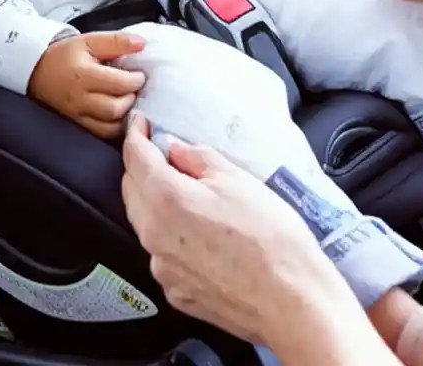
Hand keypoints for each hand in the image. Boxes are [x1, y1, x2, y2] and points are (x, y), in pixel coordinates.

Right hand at [29, 32, 146, 138]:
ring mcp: (76, 115)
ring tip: (126, 101)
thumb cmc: (65, 55)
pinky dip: (113, 128)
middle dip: (131, 98)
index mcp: (83, 74)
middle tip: (133, 89)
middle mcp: (79, 98)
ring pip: (109, 126)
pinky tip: (118, 116)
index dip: (136, 80)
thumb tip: (142, 43)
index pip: (119, 83)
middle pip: (115, 108)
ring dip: (124, 115)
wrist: (36, 72)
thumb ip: (117, 41)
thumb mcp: (89, 41)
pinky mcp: (76, 125)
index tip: (139, 75)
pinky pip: (100, 134)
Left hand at [120, 117, 361, 349]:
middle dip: (142, 169)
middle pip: (132, 191)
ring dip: (156, 204)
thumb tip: (174, 150)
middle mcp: (153, 236)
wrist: (290, 300)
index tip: (139, 123)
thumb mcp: (238, 180)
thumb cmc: (272, 238)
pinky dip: (172, 238)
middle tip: (165, 155)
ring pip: (145, 224)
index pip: (134, 158)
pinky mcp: (176, 292)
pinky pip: (163, 255)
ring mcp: (162, 268)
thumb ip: (198, 159)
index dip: (135, 135)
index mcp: (166, 200)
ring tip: (189, 196)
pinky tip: (200, 235)